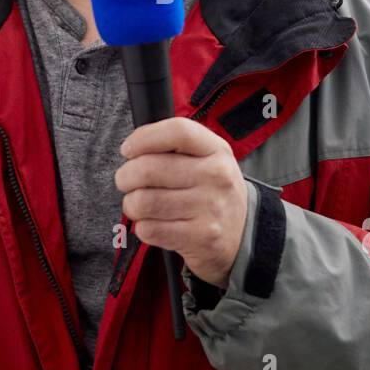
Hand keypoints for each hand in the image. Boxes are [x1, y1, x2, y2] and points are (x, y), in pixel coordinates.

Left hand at [116, 117, 247, 289]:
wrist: (243, 235)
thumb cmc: (212, 192)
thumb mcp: (208, 160)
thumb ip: (175, 147)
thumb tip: (133, 148)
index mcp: (217, 150)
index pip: (176, 131)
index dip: (143, 138)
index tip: (128, 150)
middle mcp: (216, 176)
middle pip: (148, 168)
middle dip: (125, 176)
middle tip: (126, 182)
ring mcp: (210, 208)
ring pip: (144, 201)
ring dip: (131, 204)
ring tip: (138, 205)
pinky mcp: (200, 237)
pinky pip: (149, 229)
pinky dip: (142, 227)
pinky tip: (153, 224)